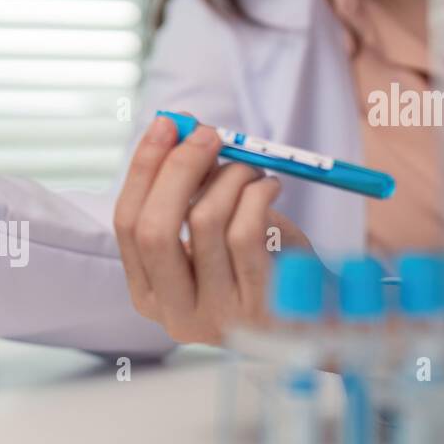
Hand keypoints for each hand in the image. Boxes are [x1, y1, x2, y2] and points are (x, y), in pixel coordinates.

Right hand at [113, 115, 310, 344]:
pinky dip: (257, 194)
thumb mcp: (214, 234)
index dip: (143, 169)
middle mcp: (174, 314)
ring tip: (251, 169)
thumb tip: (181, 130)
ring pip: (204, 221)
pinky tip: (269, 189)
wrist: (315, 316)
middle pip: (155, 227)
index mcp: (149, 295)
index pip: (128, 224)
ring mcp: (215, 317)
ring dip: (230, 177)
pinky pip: (246, 231)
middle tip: (208, 134)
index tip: (166, 126)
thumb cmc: (261, 266)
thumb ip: (190, 191)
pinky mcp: (258, 309)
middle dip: (180, 168)